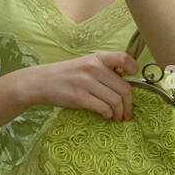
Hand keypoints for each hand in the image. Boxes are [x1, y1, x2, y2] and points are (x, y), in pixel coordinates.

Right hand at [21, 51, 139, 120]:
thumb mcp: (85, 64)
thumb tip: (125, 82)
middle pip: (124, 88)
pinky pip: (103, 108)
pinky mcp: (79, 98)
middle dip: (129, 104)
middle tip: (127, 112)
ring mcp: (86, 83)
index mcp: (97, 58)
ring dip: (120, 112)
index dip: (134, 69)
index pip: (124, 58)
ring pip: (116, 100)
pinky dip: (108, 114)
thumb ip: (104, 69)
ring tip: (117, 117)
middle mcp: (93, 68)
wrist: (40, 81)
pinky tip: (106, 116)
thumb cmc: (66, 74)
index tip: (132, 80)